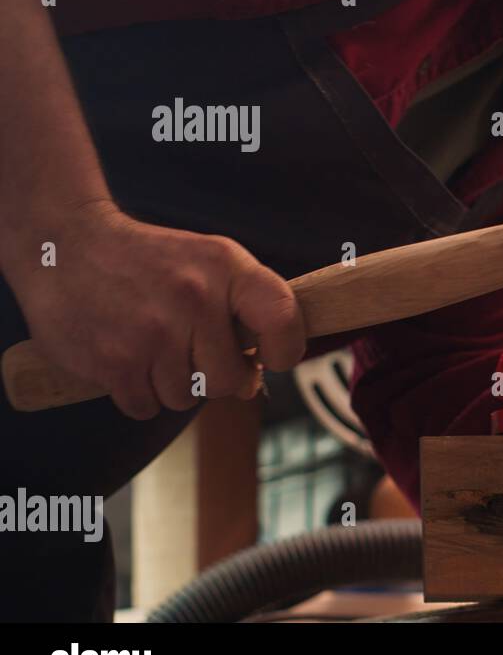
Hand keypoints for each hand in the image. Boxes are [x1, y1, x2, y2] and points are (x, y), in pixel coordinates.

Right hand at [4, 201, 304, 418]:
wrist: (64, 246)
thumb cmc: (150, 262)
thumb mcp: (210, 261)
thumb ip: (247, 308)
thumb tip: (259, 377)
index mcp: (225, 268)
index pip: (282, 318)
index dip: (286, 349)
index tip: (270, 355)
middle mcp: (193, 298)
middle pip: (229, 380)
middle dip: (214, 375)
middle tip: (192, 351)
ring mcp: (152, 332)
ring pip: (186, 398)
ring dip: (172, 383)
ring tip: (153, 345)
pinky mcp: (114, 361)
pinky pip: (147, 408)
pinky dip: (139, 393)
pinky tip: (129, 357)